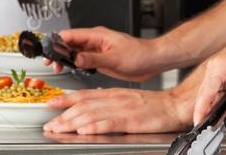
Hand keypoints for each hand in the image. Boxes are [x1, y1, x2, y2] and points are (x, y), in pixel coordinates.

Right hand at [42, 27, 160, 81]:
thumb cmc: (139, 54)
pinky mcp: (101, 60)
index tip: (47, 50)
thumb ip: (93, 59)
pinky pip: (83, 60)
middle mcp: (96, 42)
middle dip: (58, 51)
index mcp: (98, 35)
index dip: (57, 42)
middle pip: (70, 43)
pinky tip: (71, 70)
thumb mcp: (114, 58)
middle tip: (49, 62)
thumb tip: (76, 58)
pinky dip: (74, 64)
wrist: (152, 61)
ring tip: (57, 67)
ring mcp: (97, 51)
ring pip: (75, 52)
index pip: (71, 35)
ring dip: (65, 58)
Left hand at [43, 87, 191, 134]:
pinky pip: (110, 123)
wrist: (175, 104)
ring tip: (59, 129)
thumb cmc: (154, 104)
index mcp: (114, 93)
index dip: (65, 99)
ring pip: (92, 114)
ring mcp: (123, 109)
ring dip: (73, 123)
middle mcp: (115, 99)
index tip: (50, 104)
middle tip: (49, 125)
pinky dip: (96, 127)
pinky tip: (85, 131)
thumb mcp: (128, 98)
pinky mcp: (132, 120)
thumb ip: (109, 100)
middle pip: (84, 106)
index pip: (85, 94)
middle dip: (64, 116)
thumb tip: (92, 102)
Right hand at [193, 32, 225, 124]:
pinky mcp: (225, 74)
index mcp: (218, 67)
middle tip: (220, 127)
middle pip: (207, 97)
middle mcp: (215, 68)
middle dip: (214, 113)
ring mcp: (219, 71)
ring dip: (221, 108)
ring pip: (214, 96)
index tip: (199, 126)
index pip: (205, 94)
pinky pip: (221, 92)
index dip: (201, 112)